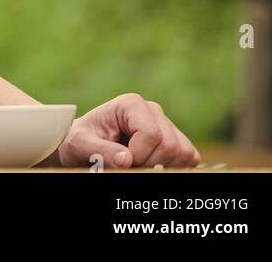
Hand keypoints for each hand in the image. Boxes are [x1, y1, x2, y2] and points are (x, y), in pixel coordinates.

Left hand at [53, 93, 200, 168]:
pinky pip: (190, 158)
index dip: (138, 154)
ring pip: (183, 153)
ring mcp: (167, 124)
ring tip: (137, 162)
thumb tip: (126, 160)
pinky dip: (173, 167)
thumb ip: (101, 150)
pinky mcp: (176, 139)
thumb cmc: (81, 140)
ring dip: (161, 166)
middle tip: (127, 163)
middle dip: (149, 162)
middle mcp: (153, 110)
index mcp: (130, 104)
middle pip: (170, 145)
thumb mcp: (81, 144)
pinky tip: (150, 165)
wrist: (86, 143)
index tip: (119, 159)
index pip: (151, 134)